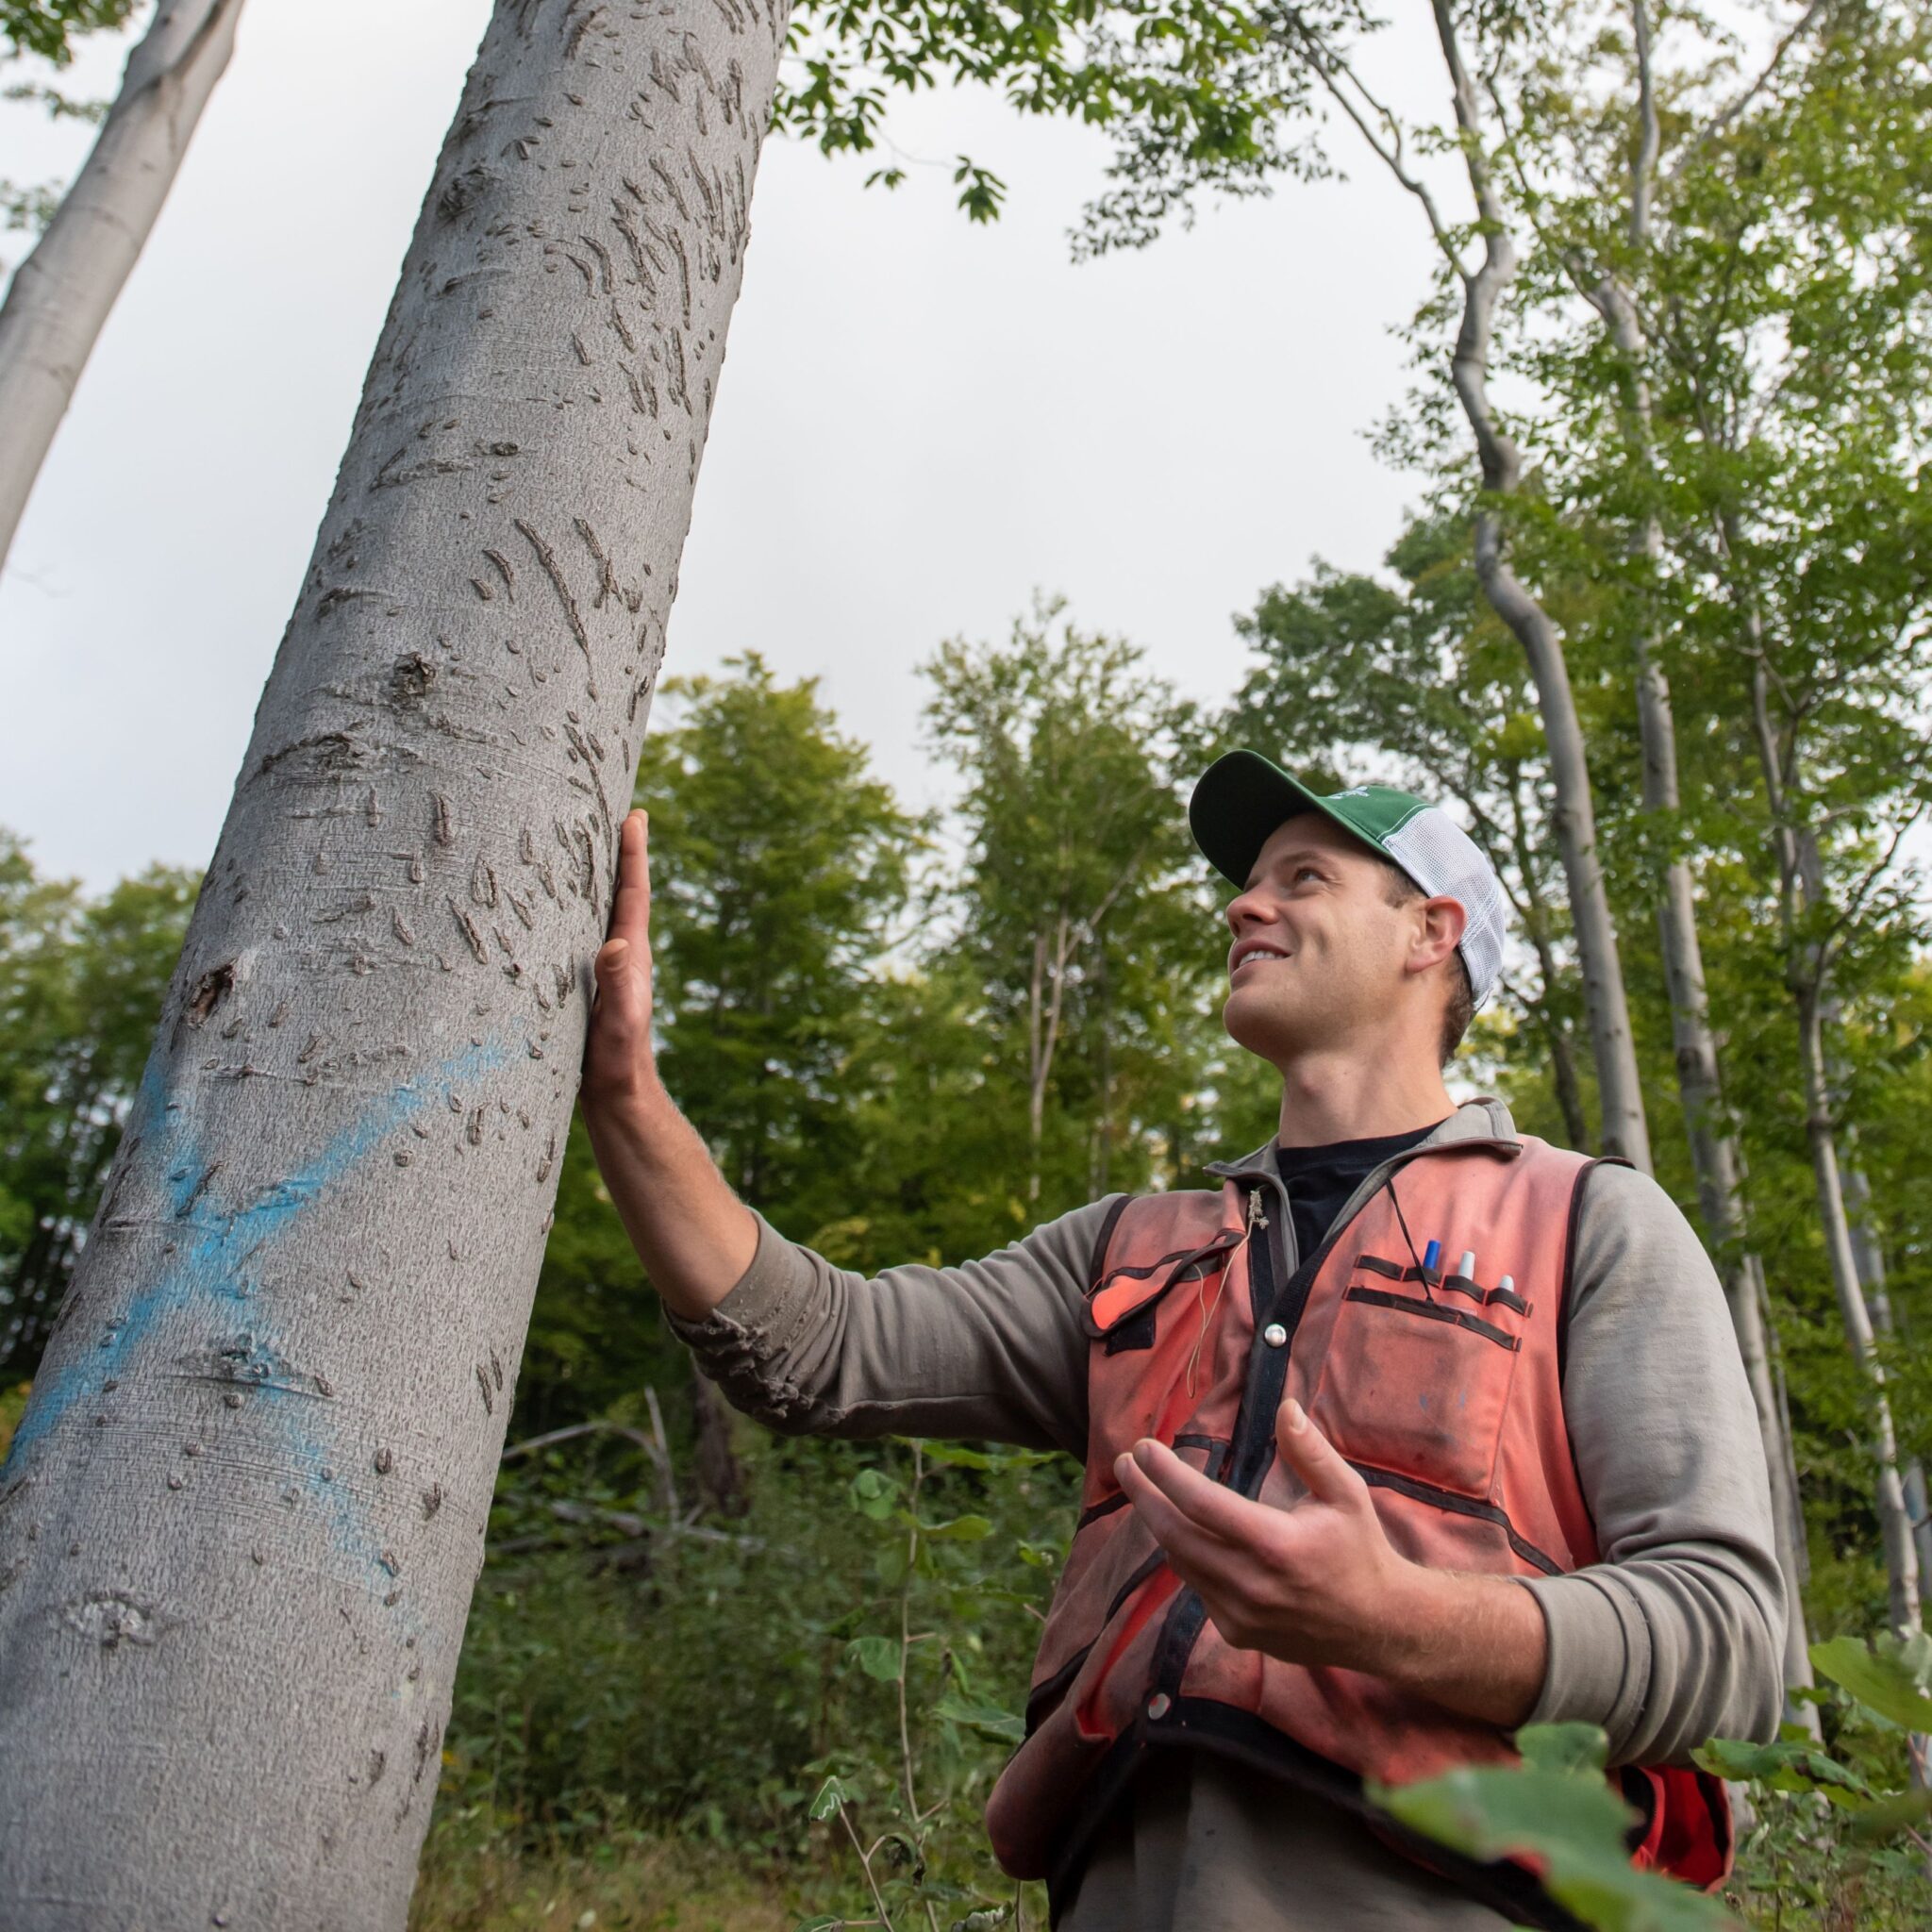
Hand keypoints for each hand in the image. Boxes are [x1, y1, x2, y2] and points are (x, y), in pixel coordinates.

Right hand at [583, 809, 659, 1114]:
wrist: (615, 1097)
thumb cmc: (617, 1062)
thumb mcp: (617, 1022)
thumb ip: (618, 986)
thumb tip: (616, 944)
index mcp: (629, 955)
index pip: (632, 893)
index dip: (633, 854)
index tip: (635, 815)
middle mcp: (618, 954)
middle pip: (617, 892)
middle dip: (614, 851)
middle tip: (608, 809)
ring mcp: (602, 969)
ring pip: (595, 912)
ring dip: (591, 877)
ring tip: (578, 842)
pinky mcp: (583, 984)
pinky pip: (575, 935)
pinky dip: (569, 911)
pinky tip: (550, 907)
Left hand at [1115, 1397, 1409, 1671]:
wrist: (1378, 1626)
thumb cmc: (1361, 1549)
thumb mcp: (1346, 1493)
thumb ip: (1311, 1451)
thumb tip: (1284, 1406)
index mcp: (1276, 1544)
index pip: (1201, 1504)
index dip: (1165, 1473)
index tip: (1144, 1447)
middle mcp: (1251, 1583)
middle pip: (1175, 1534)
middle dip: (1143, 1495)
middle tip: (1124, 1464)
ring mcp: (1240, 1614)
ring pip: (1180, 1562)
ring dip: (1158, 1523)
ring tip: (1143, 1489)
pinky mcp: (1236, 1632)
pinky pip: (1196, 1587)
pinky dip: (1184, 1555)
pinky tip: (1180, 1530)